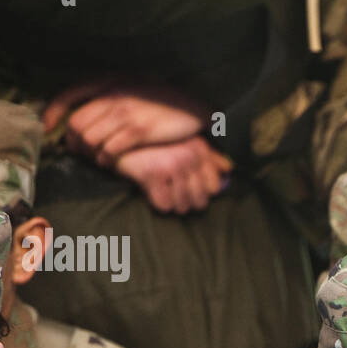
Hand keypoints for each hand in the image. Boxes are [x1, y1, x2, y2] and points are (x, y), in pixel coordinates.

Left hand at [44, 81, 210, 168]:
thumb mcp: (133, 87)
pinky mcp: (140, 131)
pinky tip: (110, 162)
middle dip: (73, 142)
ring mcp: (126, 113)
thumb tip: (87, 113)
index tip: (48, 128)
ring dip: (89, 154)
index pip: (69, 96)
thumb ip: (110, 95)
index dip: (53, 114)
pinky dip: (105, 160)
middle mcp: (113, 95)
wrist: (195, 105)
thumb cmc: (164, 99)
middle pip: (76, 123)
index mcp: (109, 82)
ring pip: (89, 139)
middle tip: (79, 152)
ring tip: (97, 159)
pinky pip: (110, 149)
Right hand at [115, 136, 232, 213]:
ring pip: (182, 206)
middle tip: (172, 193)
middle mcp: (189, 155)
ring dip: (171, 204)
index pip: (213, 188)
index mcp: (199, 148)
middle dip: (186, 203)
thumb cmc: (153, 147)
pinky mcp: (154, 173)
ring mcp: (172, 164)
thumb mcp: (184, 144)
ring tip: (162, 190)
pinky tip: (151, 189)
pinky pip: (164, 205)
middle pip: (199, 202)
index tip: (187, 187)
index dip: (200, 193)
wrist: (117, 141)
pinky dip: (157, 202)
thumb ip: (209, 157)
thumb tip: (229, 169)